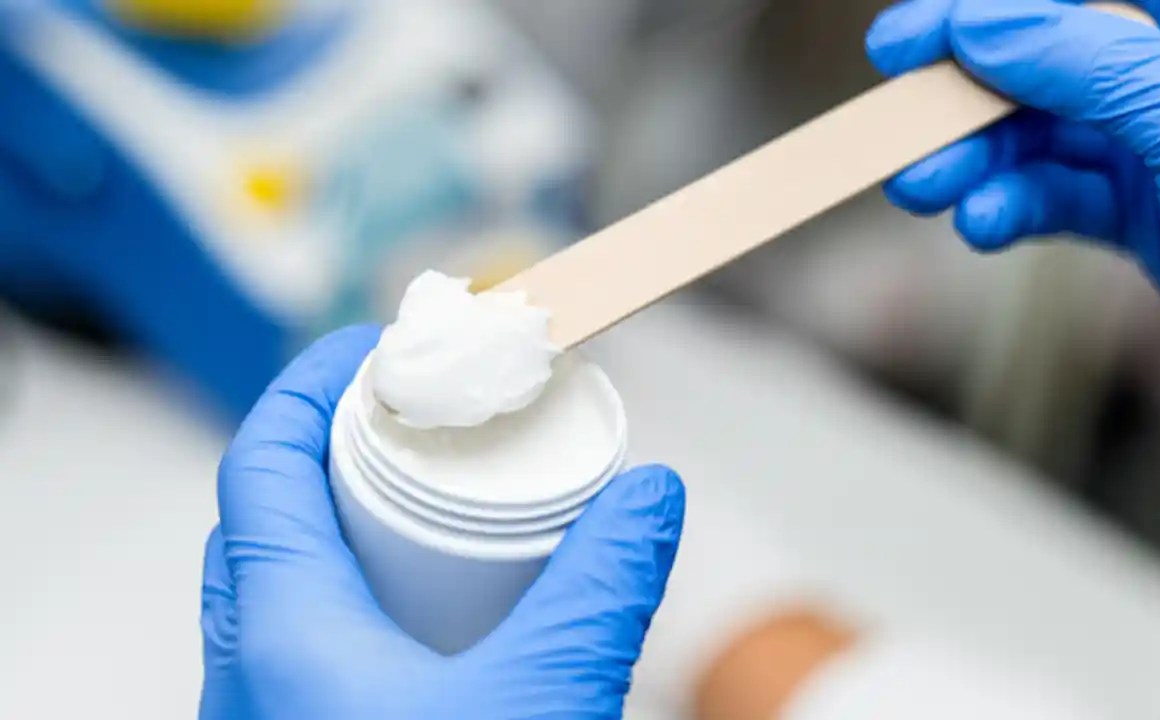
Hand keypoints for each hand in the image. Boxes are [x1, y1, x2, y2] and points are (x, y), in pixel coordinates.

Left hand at [200, 326, 685, 718]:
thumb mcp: (543, 701)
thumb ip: (601, 587)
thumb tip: (649, 496)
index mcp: (280, 631)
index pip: (262, 460)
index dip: (312, 383)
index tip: (376, 347)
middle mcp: (252, 669)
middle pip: (269, 514)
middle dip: (337, 447)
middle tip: (416, 423)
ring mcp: (270, 714)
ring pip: (286, 584)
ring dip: (347, 527)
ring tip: (428, 508)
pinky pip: (308, 644)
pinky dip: (361, 598)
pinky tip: (432, 618)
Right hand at [866, 0, 1159, 419]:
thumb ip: (1086, 59)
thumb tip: (985, 21)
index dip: (984, 13)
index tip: (904, 42)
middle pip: (1047, 62)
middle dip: (967, 101)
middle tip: (899, 135)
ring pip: (1044, 135)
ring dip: (978, 163)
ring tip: (928, 191)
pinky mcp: (1152, 214)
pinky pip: (1062, 196)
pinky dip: (1014, 209)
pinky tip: (983, 223)